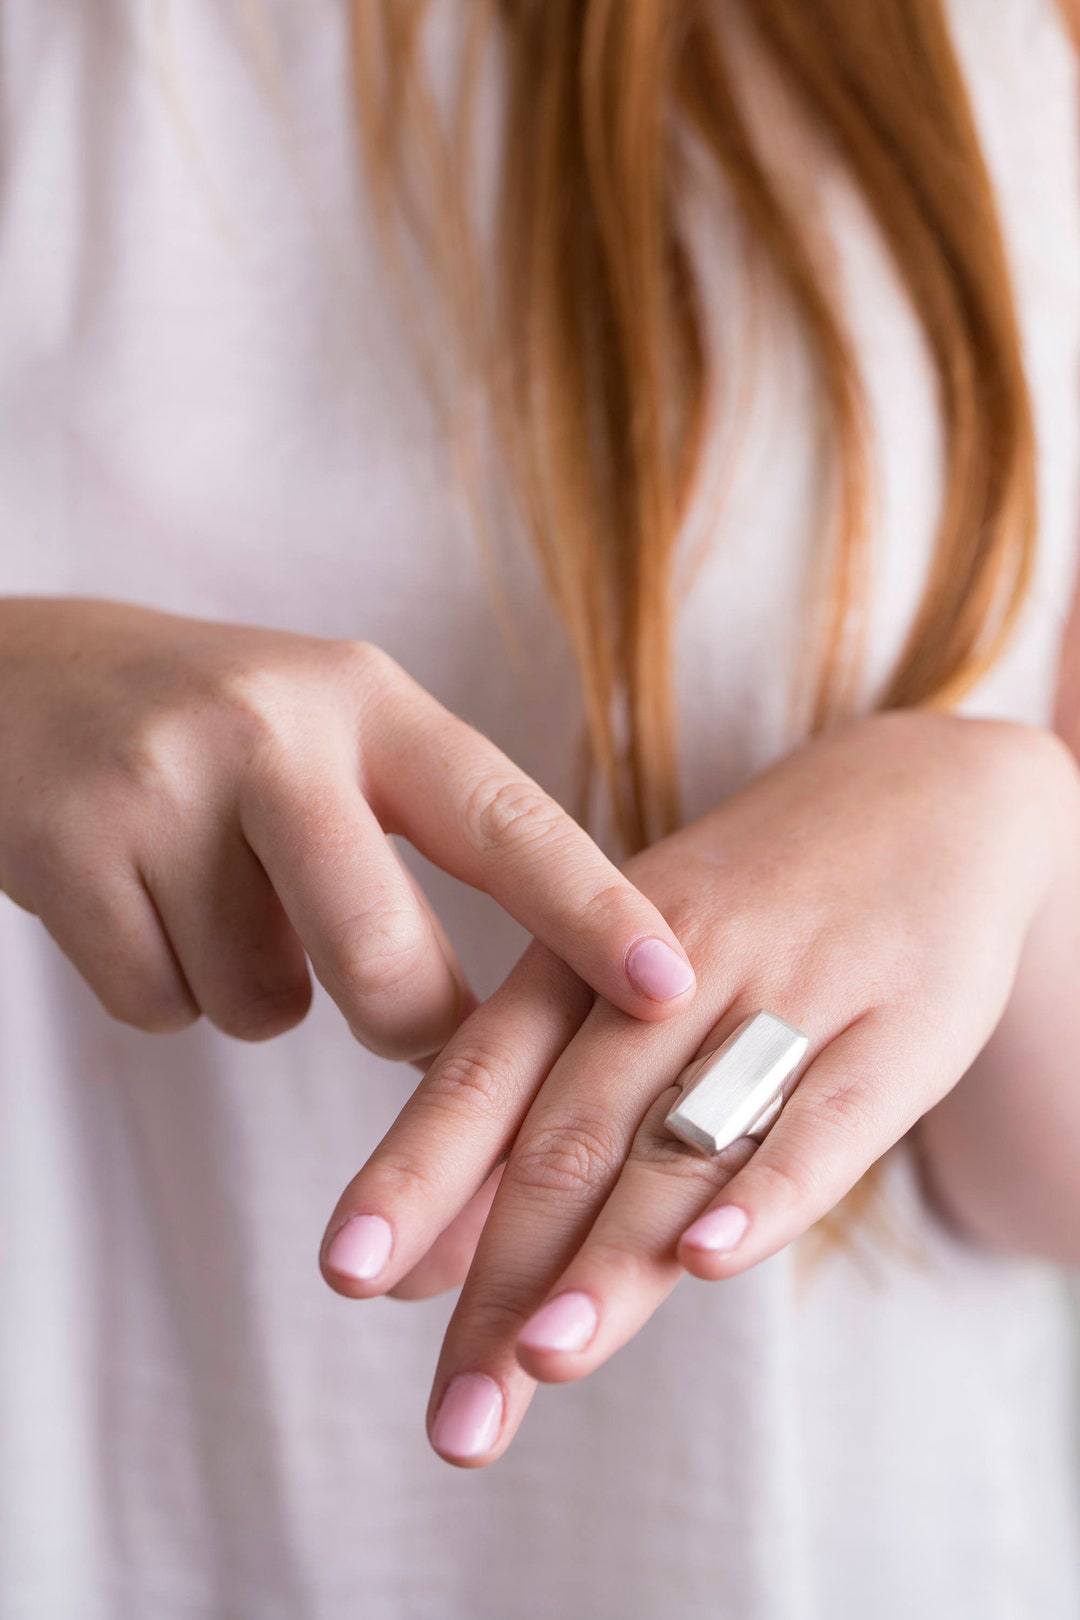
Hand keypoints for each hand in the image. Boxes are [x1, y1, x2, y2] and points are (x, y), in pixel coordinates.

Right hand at [0, 598, 694, 1060]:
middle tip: (399, 1026)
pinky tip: (133, 900)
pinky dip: (161, 987)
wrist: (10, 673)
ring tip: (203, 889)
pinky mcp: (66, 850)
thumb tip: (493, 1017)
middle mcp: (273, 729)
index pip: (505, 818)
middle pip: (383, 959)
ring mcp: (162, 787)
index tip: (671, 985)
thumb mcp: (326, 727)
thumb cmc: (211, 728)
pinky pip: (161, 1007)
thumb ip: (415, 831)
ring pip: (262, 1003)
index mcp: (365, 697)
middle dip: (405, 1028)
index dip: (593, 911)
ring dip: (249, 986)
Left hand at [319, 709, 1079, 1463]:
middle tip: (456, 1416)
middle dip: (502, 1279)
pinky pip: (823, 1117)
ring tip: (542, 1358)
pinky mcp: (895, 1030)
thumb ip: (538, 1110)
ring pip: (681, 1137)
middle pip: (569, 1133)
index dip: (415, 1172)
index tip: (349, 1275)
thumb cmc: (749, 912)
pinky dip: (765, 1191)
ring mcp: (784, 995)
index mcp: (584, 955)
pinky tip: (709, 1263)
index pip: (484, 1073)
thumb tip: (432, 1259)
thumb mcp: (626, 977)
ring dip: (610, 1254)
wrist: (924, 798)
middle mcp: (667, 972)